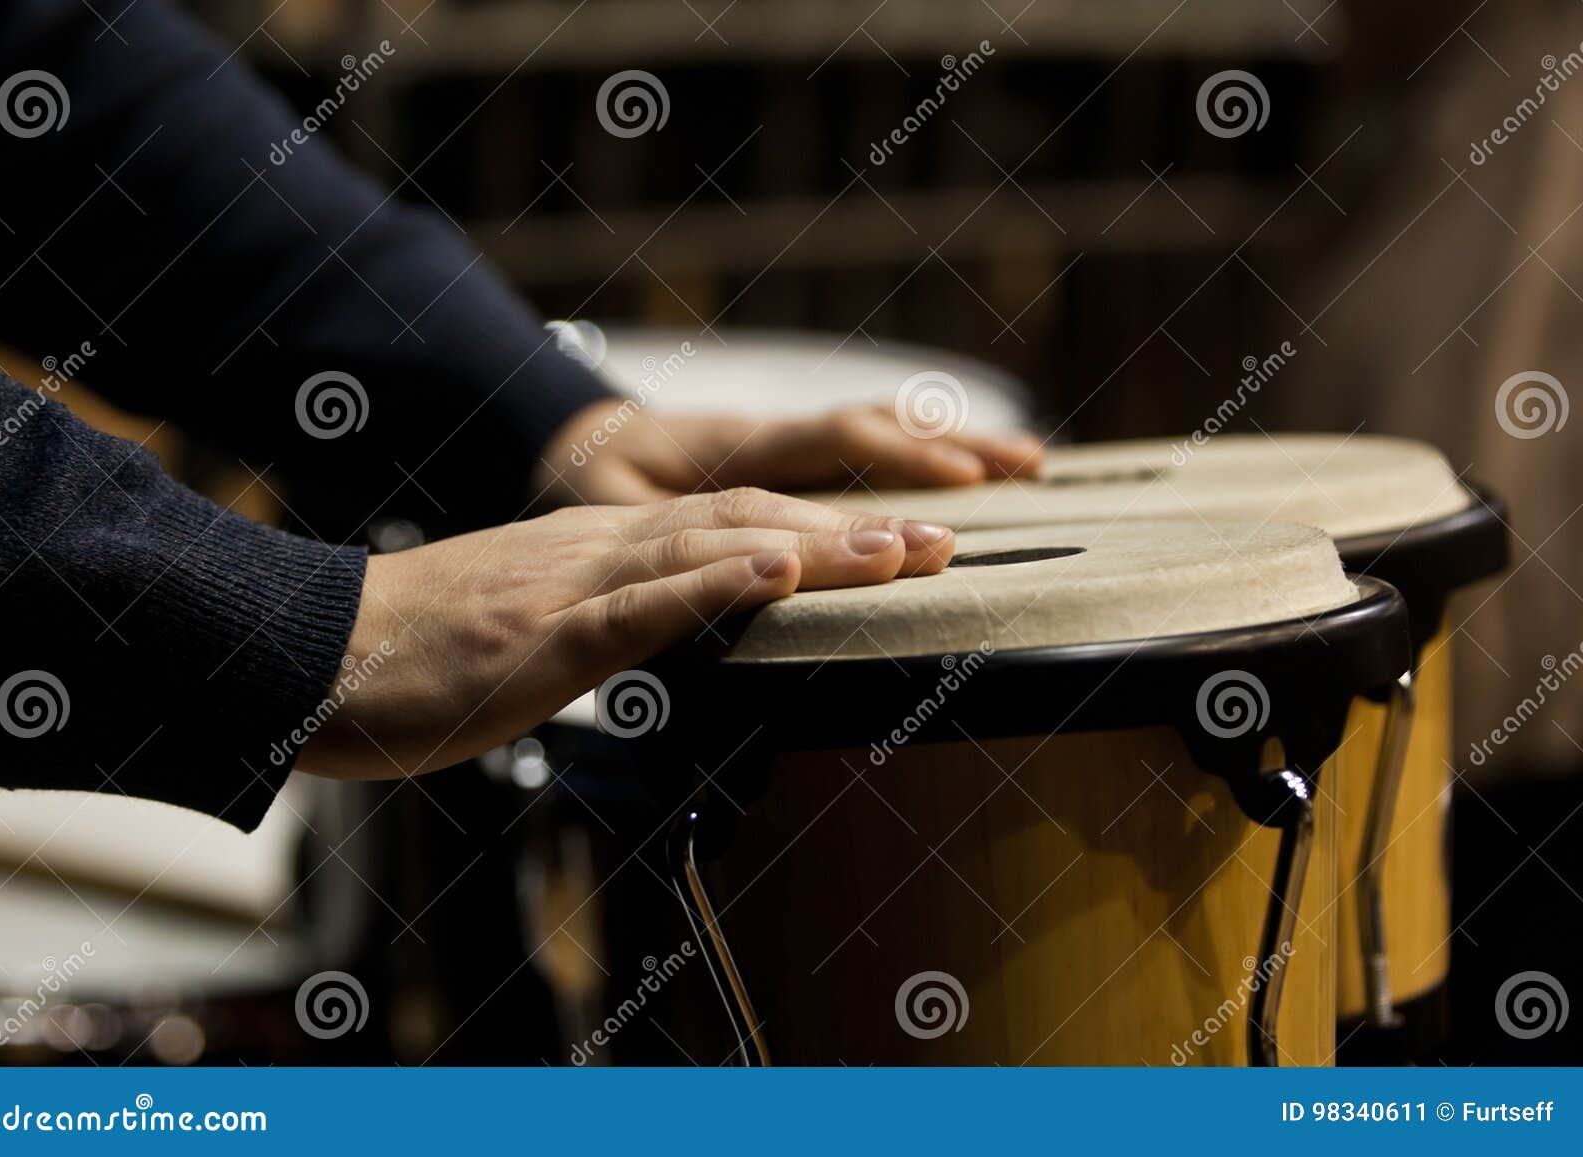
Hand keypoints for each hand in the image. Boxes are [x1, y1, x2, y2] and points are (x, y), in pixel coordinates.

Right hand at [297, 489, 953, 777]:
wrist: (317, 651)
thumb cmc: (425, 654)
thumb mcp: (542, 632)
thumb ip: (616, 625)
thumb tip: (681, 640)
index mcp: (608, 548)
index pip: (737, 527)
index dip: (829, 531)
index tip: (907, 543)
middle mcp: (604, 547)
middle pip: (749, 522)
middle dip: (855, 531)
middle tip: (949, 538)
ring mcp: (573, 582)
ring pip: (714, 549)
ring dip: (817, 547)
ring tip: (902, 549)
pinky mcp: (539, 634)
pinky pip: (639, 604)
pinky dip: (714, 586)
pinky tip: (776, 573)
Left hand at [533, 401, 1044, 505]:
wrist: (575, 437)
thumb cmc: (586, 477)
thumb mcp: (602, 505)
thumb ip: (652, 536)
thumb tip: (716, 568)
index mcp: (726, 445)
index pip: (820, 445)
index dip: (890, 461)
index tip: (952, 491)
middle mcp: (767, 434)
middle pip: (870, 427)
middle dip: (949, 446)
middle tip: (1025, 467)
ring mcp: (784, 440)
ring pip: (879, 430)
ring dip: (950, 443)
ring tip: (1027, 460)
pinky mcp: (793, 453)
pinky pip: (866, 445)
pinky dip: (922, 450)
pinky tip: (970, 466)